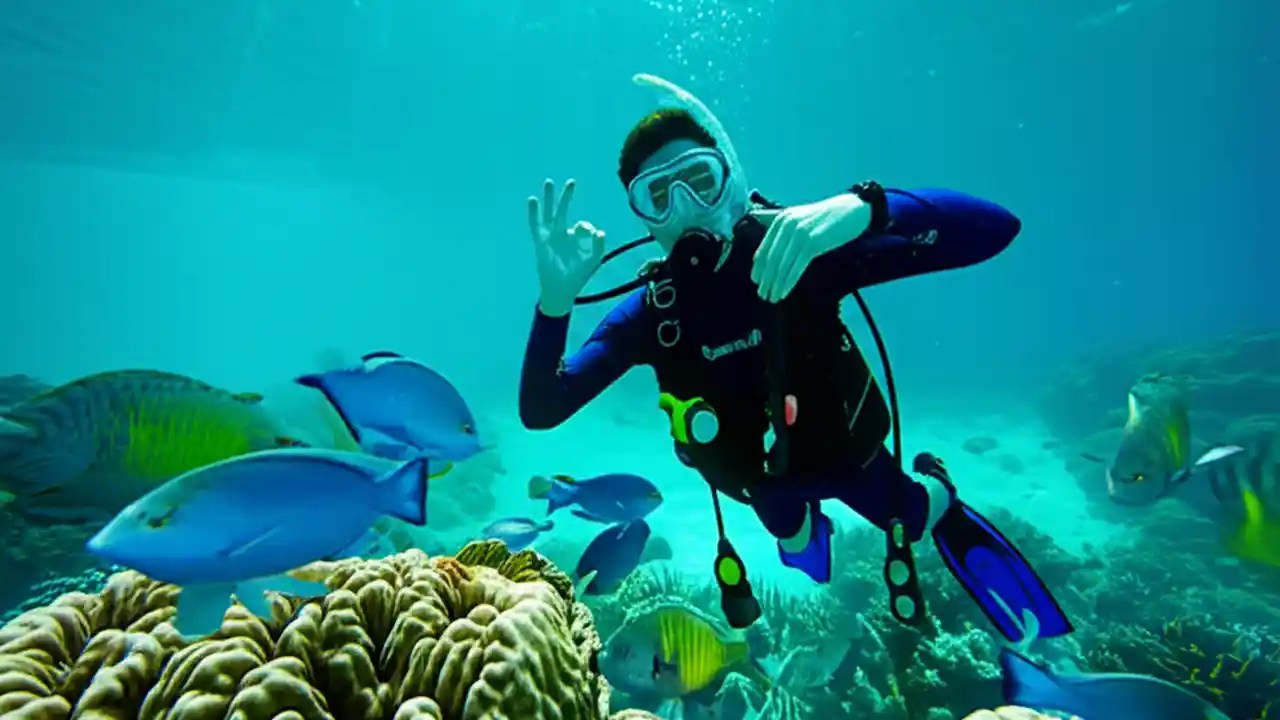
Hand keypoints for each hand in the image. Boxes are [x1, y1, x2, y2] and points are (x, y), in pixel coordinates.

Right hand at [527, 179, 605, 316]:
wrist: (561, 289)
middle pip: (563, 210)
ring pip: (549, 213)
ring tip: (549, 182)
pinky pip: (535, 224)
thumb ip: (599, 246)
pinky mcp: (540, 241)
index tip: (592, 235)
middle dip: (566, 197)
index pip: (581, 225)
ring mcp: (550, 236)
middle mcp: (561, 234)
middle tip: (571, 182)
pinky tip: (532, 200)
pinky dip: (533, 213)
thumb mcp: (593, 260)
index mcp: (574, 238)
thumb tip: (600, 231)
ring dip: (549, 198)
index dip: (587, 228)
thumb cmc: (577, 276)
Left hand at [749, 193, 871, 301]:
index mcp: (781, 219)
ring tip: (772, 297)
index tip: (756, 282)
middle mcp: (787, 225)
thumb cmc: (827, 217)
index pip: (764, 247)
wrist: (853, 209)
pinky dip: (788, 281)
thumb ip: (783, 231)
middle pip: (771, 258)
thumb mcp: (800, 219)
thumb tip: (765, 248)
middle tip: (763, 295)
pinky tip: (784, 292)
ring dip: (776, 283)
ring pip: (782, 264)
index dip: (758, 267)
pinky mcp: (813, 243)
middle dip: (766, 279)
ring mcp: (799, 233)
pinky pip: (796, 266)